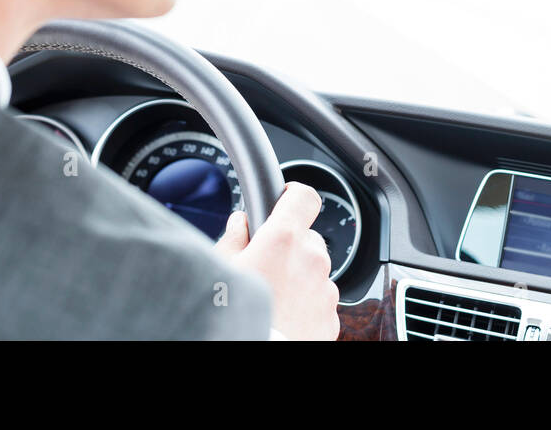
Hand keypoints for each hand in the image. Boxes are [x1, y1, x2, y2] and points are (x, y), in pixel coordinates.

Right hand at [214, 182, 339, 340]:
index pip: (304, 197)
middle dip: (290, 247)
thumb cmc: (233, 317)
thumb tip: (242, 223)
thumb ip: (234, 238)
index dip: (293, 197)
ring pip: (315, 271)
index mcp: (284, 239)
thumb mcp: (220, 269)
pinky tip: (284, 315)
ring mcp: (325, 290)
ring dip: (298, 277)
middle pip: (308, 238)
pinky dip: (306, 304)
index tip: (284, 202)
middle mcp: (312, 260)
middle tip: (265, 266)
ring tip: (272, 298)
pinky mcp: (330, 318)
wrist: (255, 353)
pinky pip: (320, 301)